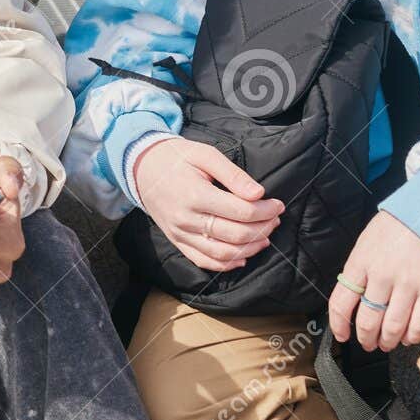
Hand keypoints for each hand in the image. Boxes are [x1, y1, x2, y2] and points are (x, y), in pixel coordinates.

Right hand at [132, 137, 283, 271]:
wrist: (141, 168)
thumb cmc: (176, 158)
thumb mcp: (205, 154)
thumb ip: (233, 174)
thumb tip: (258, 194)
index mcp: (195, 195)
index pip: (240, 211)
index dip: (266, 211)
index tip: (278, 204)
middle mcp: (187, 219)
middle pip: (235, 234)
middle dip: (263, 228)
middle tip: (275, 218)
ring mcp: (180, 234)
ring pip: (223, 254)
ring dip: (250, 248)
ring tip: (265, 236)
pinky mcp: (177, 241)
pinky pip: (204, 261)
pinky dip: (226, 264)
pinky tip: (243, 256)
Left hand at [329, 211, 419, 351]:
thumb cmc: (394, 228)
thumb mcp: (365, 244)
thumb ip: (358, 271)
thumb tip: (351, 299)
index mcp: (359, 263)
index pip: (340, 303)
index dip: (339, 325)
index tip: (342, 336)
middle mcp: (381, 276)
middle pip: (367, 320)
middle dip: (365, 338)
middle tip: (368, 344)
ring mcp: (407, 284)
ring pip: (393, 327)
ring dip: (387, 342)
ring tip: (387, 344)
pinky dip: (412, 336)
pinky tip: (408, 338)